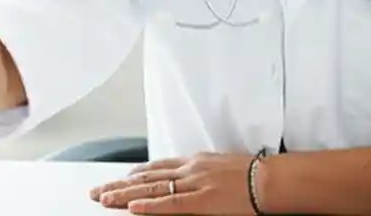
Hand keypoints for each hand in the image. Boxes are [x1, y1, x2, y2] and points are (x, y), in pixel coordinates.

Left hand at [89, 152, 256, 213]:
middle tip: (98, 192)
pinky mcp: (202, 201)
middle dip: (119, 185)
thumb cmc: (254, 175)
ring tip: (104, 199)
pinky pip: (170, 205)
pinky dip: (149, 206)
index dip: (134, 174)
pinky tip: (132, 208)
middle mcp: (189, 170)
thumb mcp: (222, 165)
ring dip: (124, 195)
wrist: (273, 179)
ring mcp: (194, 185)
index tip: (118, 179)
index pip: (156, 167)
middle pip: (146, 177)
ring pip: (151, 190)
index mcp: (195, 161)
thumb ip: (202, 171)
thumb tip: (190, 179)